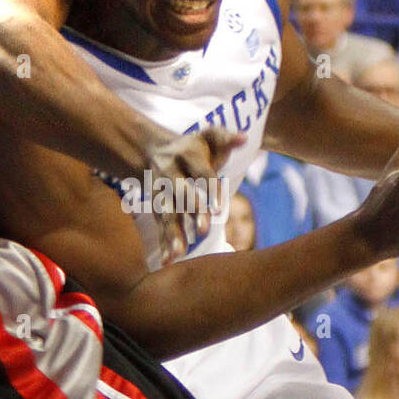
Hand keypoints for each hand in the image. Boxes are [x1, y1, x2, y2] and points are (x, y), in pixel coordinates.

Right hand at [147, 126, 246, 264]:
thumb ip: (226, 138)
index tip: (220, 209)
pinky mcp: (156, 207)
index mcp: (186, 155)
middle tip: (203, 231)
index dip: (210, 190)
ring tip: (178, 254)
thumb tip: (244, 138)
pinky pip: (159, 225)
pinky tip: (167, 262)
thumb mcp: (209, 137)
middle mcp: (170, 173)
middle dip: (192, 212)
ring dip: (171, 233)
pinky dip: (163, 243)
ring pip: (166, 213)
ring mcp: (160, 191)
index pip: (202, 174)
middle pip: (181, 194)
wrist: (154, 150)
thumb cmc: (194, 147)